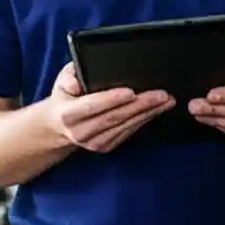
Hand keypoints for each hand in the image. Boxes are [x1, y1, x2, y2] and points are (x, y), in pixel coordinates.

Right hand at [44, 63, 174, 153]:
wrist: (58, 125)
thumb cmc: (65, 97)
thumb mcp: (61, 81)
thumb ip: (68, 78)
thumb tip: (76, 84)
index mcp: (68, 115)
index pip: (92, 106)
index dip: (112, 99)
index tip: (131, 91)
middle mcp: (81, 132)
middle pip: (114, 117)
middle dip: (140, 105)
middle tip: (161, 94)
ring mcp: (94, 143)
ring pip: (124, 126)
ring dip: (148, 113)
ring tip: (166, 100)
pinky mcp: (106, 147)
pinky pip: (128, 132)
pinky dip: (143, 120)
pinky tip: (156, 110)